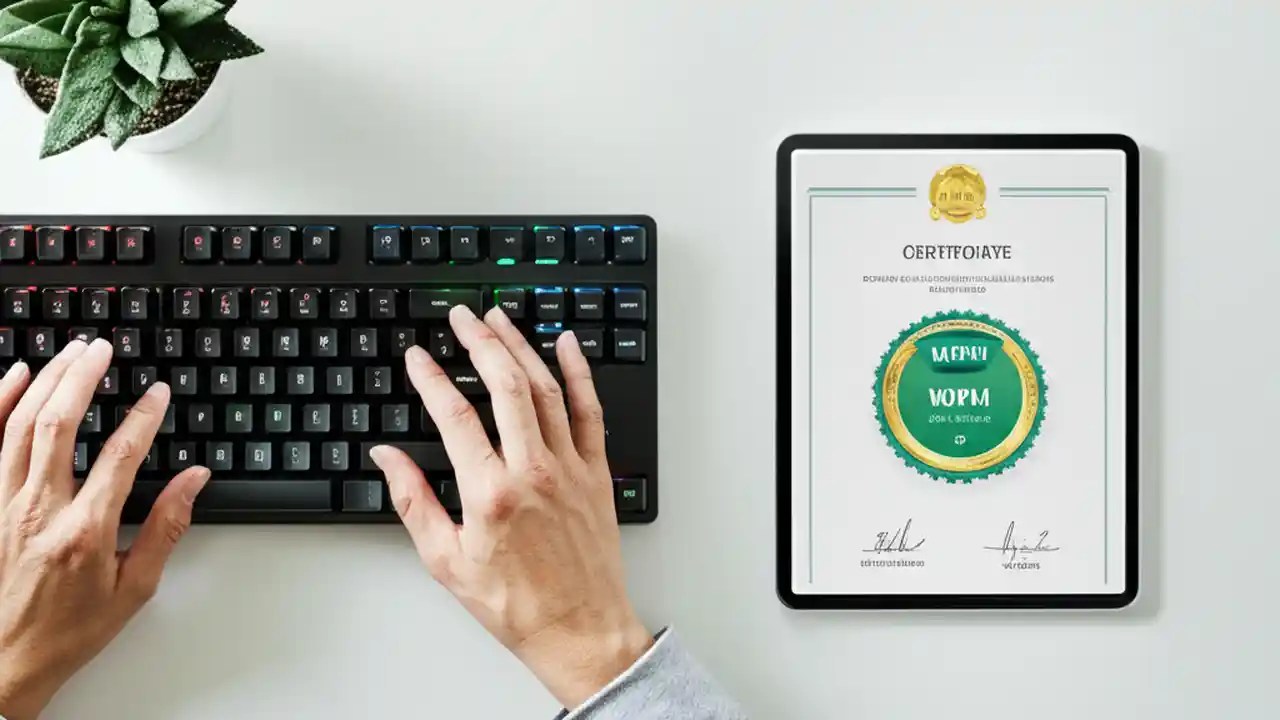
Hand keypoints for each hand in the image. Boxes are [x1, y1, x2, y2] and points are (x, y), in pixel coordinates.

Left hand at [0, 340, 209, 719]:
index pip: (119, 456)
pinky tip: (14, 376)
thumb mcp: (133, 588)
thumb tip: (193, 481)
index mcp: (84, 531)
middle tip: (101, 348)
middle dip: (82, 377)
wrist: (4, 661)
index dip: (143, 417)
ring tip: (69, 353)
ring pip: (19, 424)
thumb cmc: (67, 630)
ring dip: (45, 380)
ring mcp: (2, 504)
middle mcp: (37, 511)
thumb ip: (166, 527)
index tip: (157, 393)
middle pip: (58, 424)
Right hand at [371, 306, 651, 709]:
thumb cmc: (514, 603)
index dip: (431, 378)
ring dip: (521, 347)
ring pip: (545, 389)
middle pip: (504, 386)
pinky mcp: (597, 472)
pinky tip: (566, 345)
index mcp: (489, 493)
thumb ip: (412, 502)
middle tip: (462, 317)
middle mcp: (532, 471)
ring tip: (500, 320)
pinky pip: (590, 410)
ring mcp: (569, 468)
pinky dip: (579, 373)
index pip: (454, 415)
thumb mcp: (445, 561)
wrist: (578, 628)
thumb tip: (387, 457)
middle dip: (479, 342)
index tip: (418, 356)